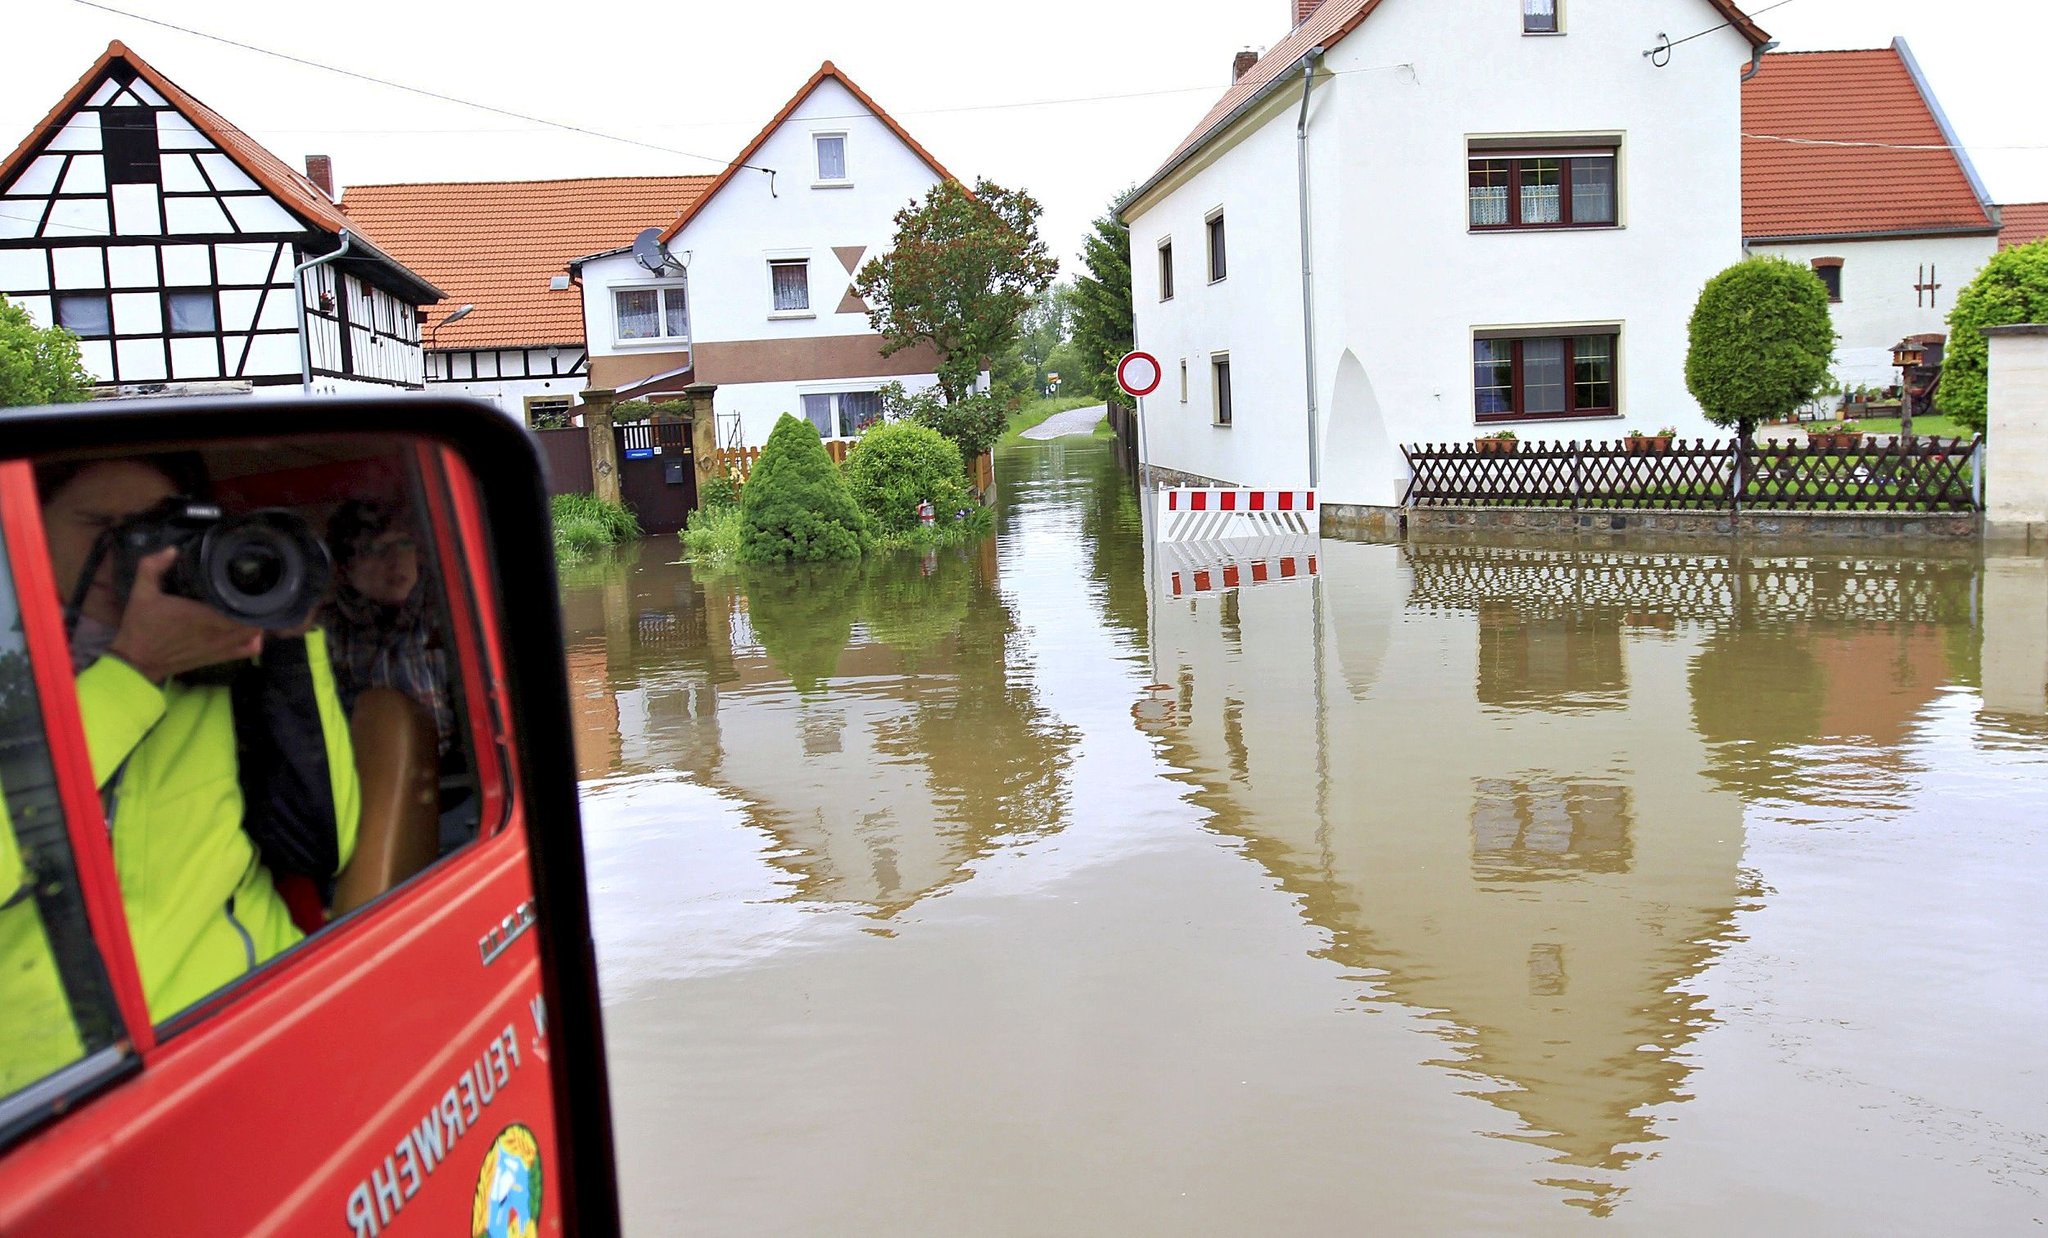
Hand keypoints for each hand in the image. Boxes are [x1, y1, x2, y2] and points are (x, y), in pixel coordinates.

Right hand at [106, 548, 263, 683]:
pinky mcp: (218, 658)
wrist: (136, 661)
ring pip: (254, 635)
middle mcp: (216, 632)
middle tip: (256, 592)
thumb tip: (172, 549)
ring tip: (254, 607)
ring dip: (257, 621)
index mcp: (202, 615)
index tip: (254, 582)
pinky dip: (254, 640)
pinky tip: (249, 629)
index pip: (241, 607)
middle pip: (254, 620)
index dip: (253, 595)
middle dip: (258, 606)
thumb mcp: (141, 592)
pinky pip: (247, 651)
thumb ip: (152, 567)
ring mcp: (220, 647)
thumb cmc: (141, 626)